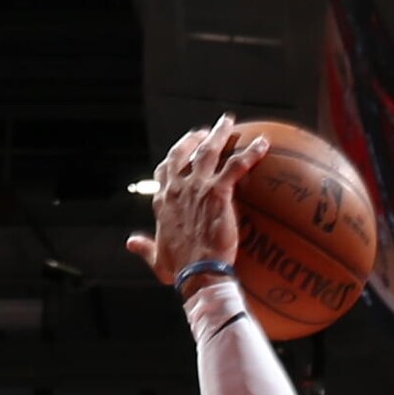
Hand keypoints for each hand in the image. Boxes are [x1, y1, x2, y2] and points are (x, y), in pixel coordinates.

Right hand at [121, 119, 261, 290]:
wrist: (198, 272)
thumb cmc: (180, 270)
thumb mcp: (157, 259)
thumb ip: (144, 248)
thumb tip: (130, 242)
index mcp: (163, 201)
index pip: (164, 171)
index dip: (173, 158)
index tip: (181, 151)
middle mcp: (177, 188)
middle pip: (183, 152)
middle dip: (193, 138)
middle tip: (204, 131)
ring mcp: (197, 186)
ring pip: (208, 150)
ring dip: (219, 133)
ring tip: (228, 122)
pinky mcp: (218, 191)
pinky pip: (237, 164)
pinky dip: (251, 152)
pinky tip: (263, 143)